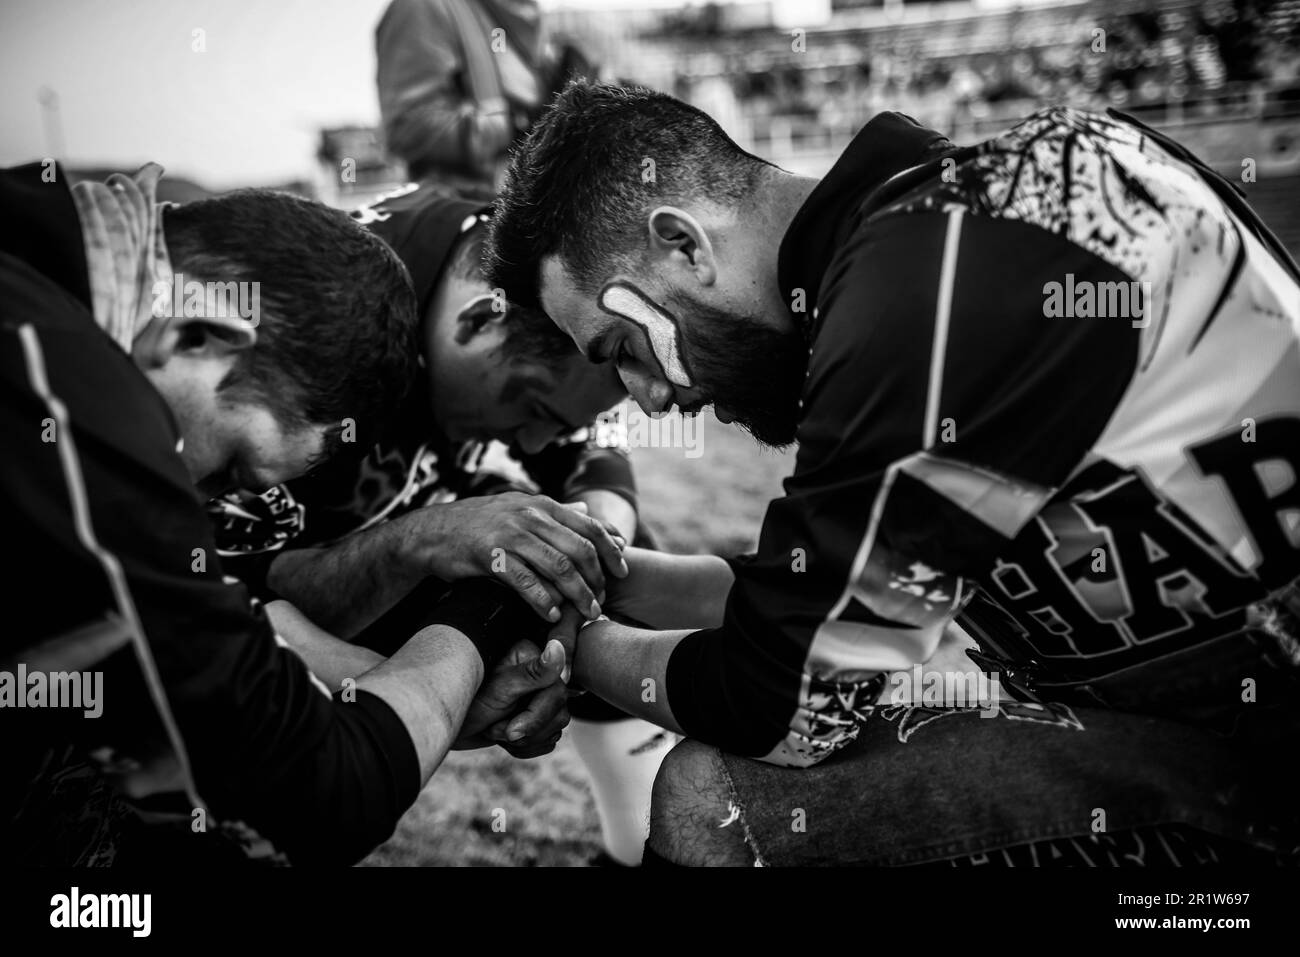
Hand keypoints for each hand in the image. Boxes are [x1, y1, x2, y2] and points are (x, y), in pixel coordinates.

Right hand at [402, 494, 628, 622]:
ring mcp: (511, 535)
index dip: (611, 549)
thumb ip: (556, 514)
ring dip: (578, 594)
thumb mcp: (521, 509)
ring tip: (587, 613)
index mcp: (542, 505)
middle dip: (598, 578)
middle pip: (580, 549)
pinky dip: (544, 601)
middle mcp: (531, 516)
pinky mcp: (491, 556)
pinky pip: (527, 582)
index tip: (623, 570)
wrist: (434, 530)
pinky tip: (553, 614)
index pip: (590, 526)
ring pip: (559, 567)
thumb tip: (590, 513)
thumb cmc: (482, 523)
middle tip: (603, 600)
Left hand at [455, 638, 569, 757]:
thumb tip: (558, 647)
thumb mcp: (499, 688)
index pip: (556, 693)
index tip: (510, 731)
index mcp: (533, 659)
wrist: (439, 726)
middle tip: (494, 730)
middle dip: (527, 730)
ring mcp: (536, 700)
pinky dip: (524, 748)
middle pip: (559, 714)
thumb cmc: (464, 702)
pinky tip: (502, 741)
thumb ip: (533, 672)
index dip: (535, 717)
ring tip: (495, 731)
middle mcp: (539, 678)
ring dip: (524, 741)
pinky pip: (546, 742)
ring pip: (554, 731)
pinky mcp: (531, 720)